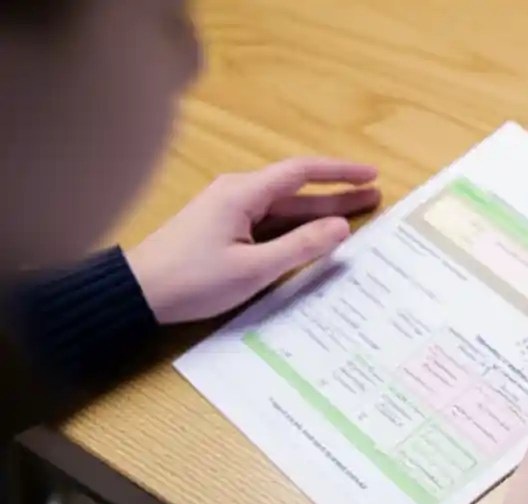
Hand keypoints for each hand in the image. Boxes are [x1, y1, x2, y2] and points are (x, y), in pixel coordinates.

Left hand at [126, 157, 380, 323]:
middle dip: (337, 192)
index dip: (340, 172)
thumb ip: (301, 246)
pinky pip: (270, 222)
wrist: (136, 292)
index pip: (302, 172)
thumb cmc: (193, 279)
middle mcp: (238, 194)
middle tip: (375, 195)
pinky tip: (316, 237)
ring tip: (357, 213)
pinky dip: (298, 227)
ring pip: (284, 207)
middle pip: (296, 189)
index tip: (371, 175)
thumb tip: (341, 227)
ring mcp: (229, 211)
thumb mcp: (253, 268)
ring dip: (319, 210)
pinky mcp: (224, 229)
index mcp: (244, 194)